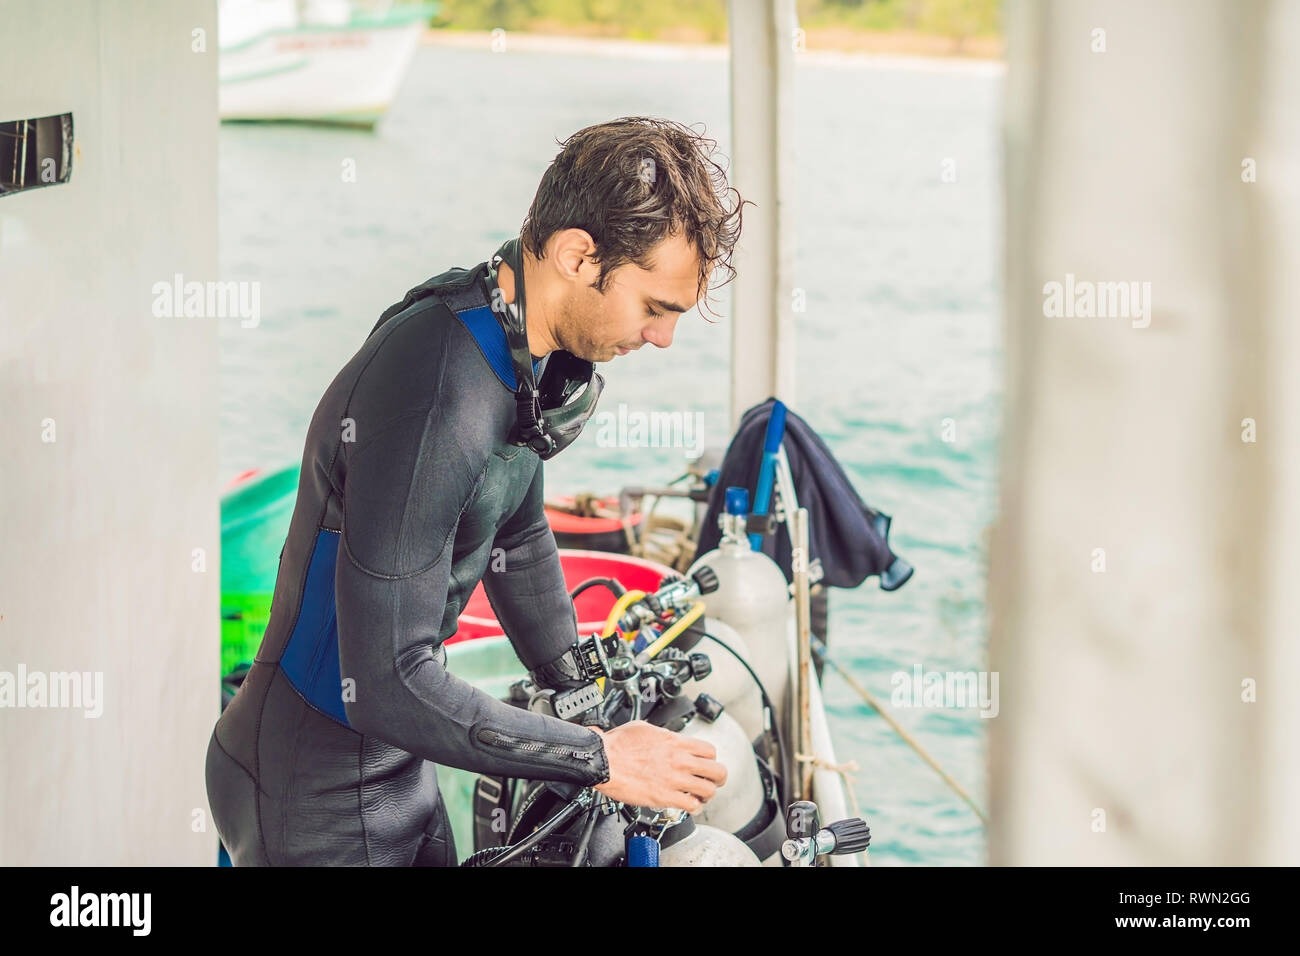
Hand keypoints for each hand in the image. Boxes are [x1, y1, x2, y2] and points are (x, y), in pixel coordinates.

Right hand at [589, 720, 726, 811]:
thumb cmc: (618, 744)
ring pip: (708, 790)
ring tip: (701, 795)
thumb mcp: (644, 728)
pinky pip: (691, 805)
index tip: (706, 763)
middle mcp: (680, 760)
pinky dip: (694, 807)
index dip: (711, 759)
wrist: (604, 760)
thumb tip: (665, 737)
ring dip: (707, 794)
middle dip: (717, 778)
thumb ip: (661, 735)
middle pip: (717, 771)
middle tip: (712, 781)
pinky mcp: (665, 797)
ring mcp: (674, 779)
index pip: (710, 751)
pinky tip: (689, 806)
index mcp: (676, 742)